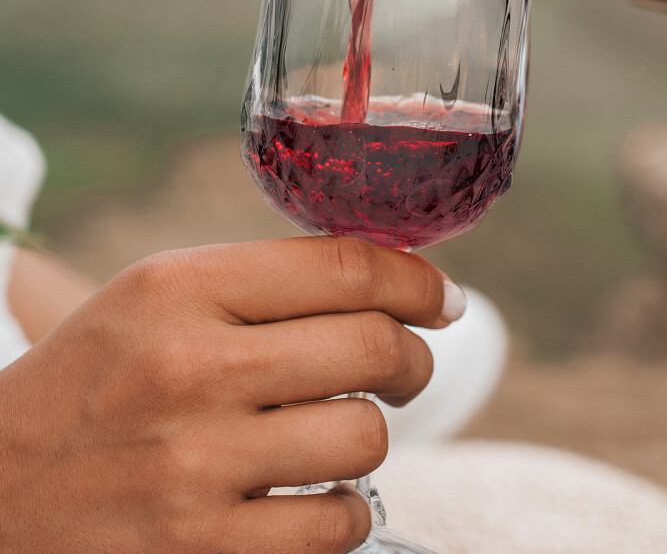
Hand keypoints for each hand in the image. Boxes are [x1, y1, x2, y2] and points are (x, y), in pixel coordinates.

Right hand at [0, 237, 464, 553]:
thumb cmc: (97, 381)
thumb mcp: (158, 298)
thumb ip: (267, 282)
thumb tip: (394, 281)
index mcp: (180, 287)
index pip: (345, 267)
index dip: (418, 281)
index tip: (442, 299)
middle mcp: (188, 368)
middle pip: (374, 347)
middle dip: (412, 358)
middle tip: (404, 366)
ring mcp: (194, 467)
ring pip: (365, 436)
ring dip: (371, 433)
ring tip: (342, 432)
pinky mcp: (200, 551)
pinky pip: (336, 524)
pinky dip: (343, 511)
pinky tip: (313, 497)